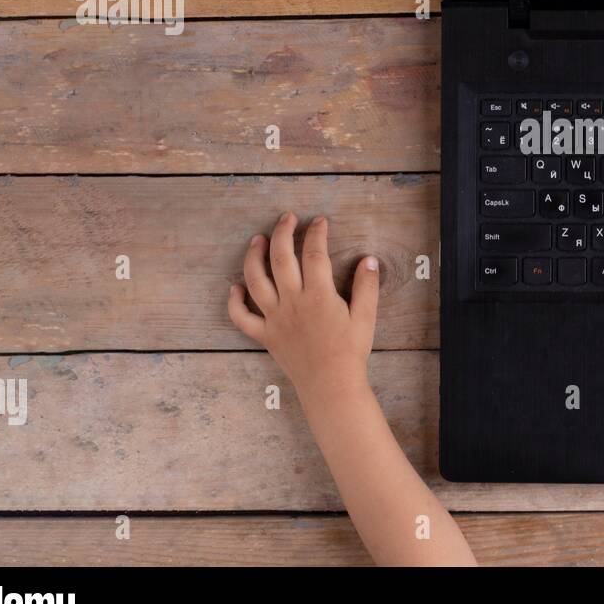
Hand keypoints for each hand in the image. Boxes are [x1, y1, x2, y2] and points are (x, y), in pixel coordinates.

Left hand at [228, 211, 379, 400]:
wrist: (331, 386)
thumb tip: (368, 259)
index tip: (319, 221)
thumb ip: (367, 286)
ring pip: (255, 281)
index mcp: (319, 295)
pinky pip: (241, 318)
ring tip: (257, 240)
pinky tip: (235, 287)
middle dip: (282, 233)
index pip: (315, 254)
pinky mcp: (265, 335)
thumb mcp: (366, 317)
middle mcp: (293, 302)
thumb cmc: (350, 352)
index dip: (316, 233)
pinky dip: (234, 301)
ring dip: (253, 257)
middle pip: (280, 258)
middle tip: (287, 218)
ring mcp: (275, 318)